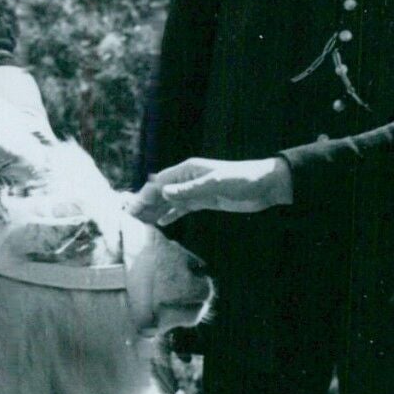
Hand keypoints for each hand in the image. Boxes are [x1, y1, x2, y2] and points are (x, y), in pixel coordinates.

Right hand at [131, 157, 292, 226]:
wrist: (265, 185)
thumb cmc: (242, 179)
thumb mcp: (215, 184)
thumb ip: (189, 189)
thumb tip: (163, 192)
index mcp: (188, 170)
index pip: (159, 183)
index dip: (144, 195)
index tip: (130, 209)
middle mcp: (188, 179)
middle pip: (161, 191)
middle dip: (145, 203)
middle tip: (128, 218)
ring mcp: (195, 190)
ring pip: (169, 201)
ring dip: (156, 210)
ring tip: (140, 223)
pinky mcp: (204, 201)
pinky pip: (183, 208)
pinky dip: (172, 214)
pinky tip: (161, 223)